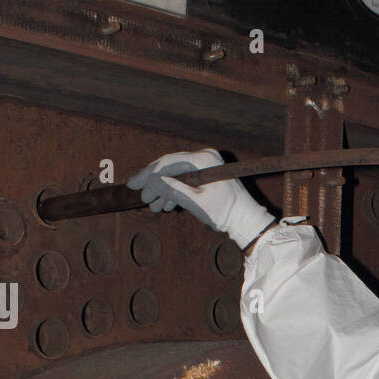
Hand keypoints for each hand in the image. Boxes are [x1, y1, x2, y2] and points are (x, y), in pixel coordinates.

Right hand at [126, 148, 273, 247]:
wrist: (245, 220)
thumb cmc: (224, 211)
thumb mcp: (194, 201)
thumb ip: (171, 189)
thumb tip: (149, 181)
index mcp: (203, 159)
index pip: (169, 162)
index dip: (149, 174)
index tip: (134, 184)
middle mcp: (204, 157)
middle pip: (170, 167)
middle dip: (154, 183)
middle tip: (140, 196)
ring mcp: (205, 166)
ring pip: (176, 175)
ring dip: (163, 190)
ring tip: (153, 205)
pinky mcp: (206, 176)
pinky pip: (184, 180)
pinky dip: (174, 192)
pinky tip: (165, 204)